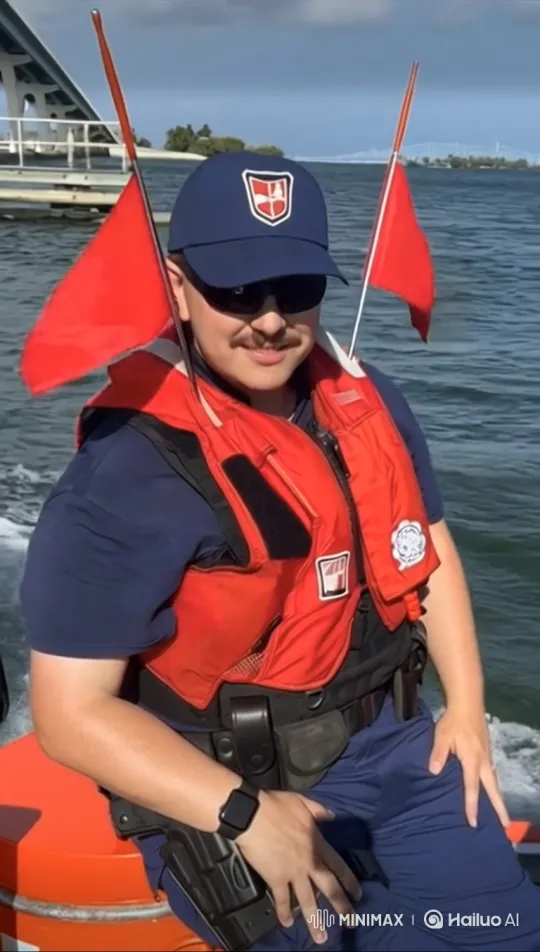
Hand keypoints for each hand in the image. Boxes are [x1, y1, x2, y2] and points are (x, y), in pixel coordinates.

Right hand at [236, 789, 361, 944]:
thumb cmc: (276, 806)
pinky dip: (284, 913)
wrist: (253, 814)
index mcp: (317, 843)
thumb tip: (331, 816)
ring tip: (321, 938)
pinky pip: (282, 900)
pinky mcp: (275, 878)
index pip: (338, 865)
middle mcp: (308, 861)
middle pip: (329, 888)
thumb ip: (318, 810)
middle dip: (341, 907)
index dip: (349, 880)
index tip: (358, 894)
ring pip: (307, 900)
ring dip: (315, 920)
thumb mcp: (302, 802)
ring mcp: (292, 872)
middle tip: (351, 923)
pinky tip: (287, 924)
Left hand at [429, 706, 509, 829]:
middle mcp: (484, 761)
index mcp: (472, 760)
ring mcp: (487, 755)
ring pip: (494, 781)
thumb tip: (433, 772)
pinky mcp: (487, 750)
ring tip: (500, 812)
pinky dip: (493, 784)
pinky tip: (489, 787)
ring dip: (498, 797)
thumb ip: (438, 754)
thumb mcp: (441, 736)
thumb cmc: (453, 721)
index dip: (472, 806)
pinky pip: (491, 772)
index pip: (472, 788)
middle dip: (500, 808)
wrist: (468, 703)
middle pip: (493, 789)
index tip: (473, 823)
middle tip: (506, 826)